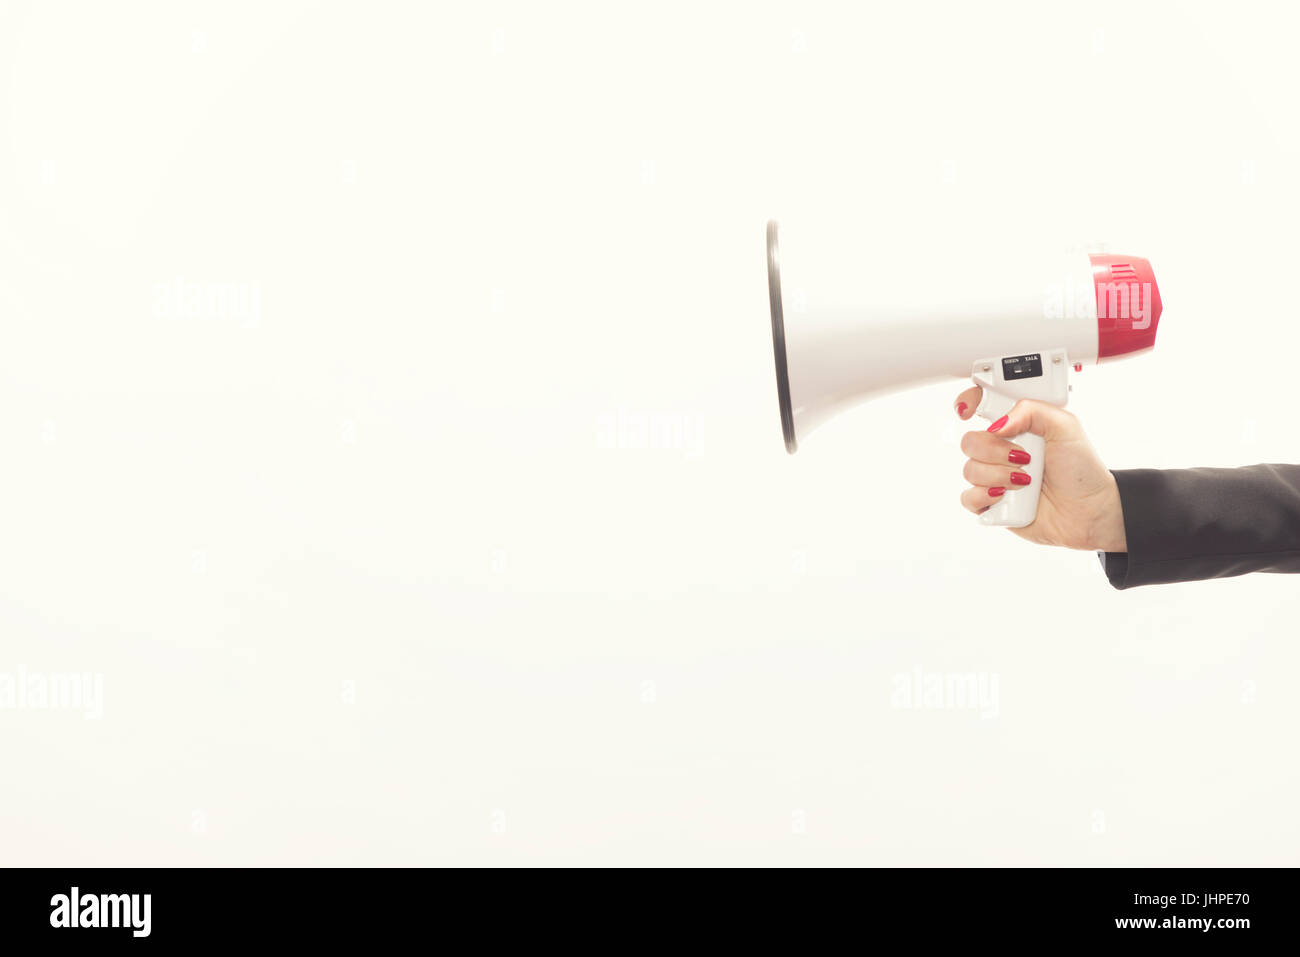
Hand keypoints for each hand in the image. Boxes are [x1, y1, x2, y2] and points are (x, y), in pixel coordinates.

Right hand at [953, 389, 1126, 551]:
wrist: (1088, 511)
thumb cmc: (1081, 470)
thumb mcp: (1066, 427)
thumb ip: (1032, 411)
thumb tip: (998, 424)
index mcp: (1016, 425)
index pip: (980, 406)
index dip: (969, 403)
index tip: (969, 411)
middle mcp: (1001, 449)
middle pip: (970, 441)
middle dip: (995, 451)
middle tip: (1024, 458)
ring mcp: (994, 476)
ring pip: (969, 470)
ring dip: (999, 476)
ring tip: (1026, 481)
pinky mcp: (990, 503)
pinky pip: (968, 497)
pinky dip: (986, 497)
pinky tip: (1008, 496)